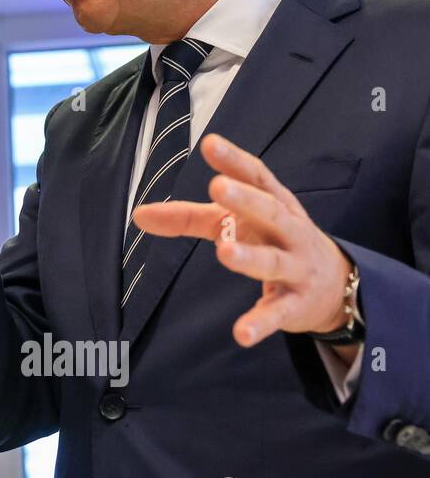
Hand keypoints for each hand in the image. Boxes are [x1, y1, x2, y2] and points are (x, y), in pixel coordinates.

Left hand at [131, 132, 354, 348]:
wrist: (338, 285)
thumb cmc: (275, 240)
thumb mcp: (236, 224)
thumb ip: (188, 217)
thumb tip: (138, 214)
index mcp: (276, 204)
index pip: (257, 176)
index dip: (235, 160)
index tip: (210, 143)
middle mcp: (291, 231)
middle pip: (271, 212)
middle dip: (246, 200)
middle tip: (218, 187)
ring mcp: (297, 268)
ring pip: (273, 261)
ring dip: (250, 257)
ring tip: (223, 252)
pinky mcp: (296, 304)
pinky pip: (277, 313)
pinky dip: (260, 323)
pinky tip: (241, 334)